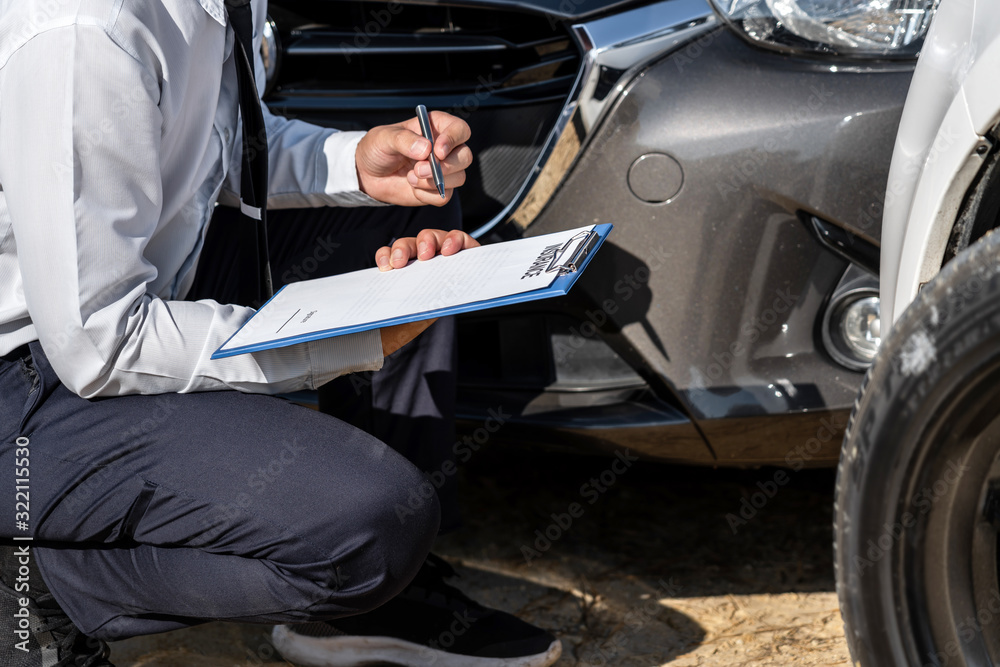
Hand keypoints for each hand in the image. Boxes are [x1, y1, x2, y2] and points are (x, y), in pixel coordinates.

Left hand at [356, 111, 472, 205]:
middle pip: (465, 156)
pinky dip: (428, 195)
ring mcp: (443, 170)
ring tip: (410, 177)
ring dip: (434, 182)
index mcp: (436, 127)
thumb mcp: (384, 138)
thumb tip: (425, 148)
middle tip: (419, 169)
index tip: (437, 151)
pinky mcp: (438, 189)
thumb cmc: (377, 148)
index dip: (453, 140)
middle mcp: (445, 148)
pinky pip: (445, 196)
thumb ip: (404, 140)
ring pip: (459, 178)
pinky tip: (413, 187)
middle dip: (445, 166)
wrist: (367, 174)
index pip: (460, 130)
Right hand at [374, 228, 479, 353]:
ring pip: (410, 243)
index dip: (457, 241)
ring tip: (398, 264)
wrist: (395, 338)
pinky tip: (385, 266)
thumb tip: (448, 297)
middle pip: (434, 238)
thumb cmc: (423, 321)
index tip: (448, 251)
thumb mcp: (438, 311)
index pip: (462, 243)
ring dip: (403, 248)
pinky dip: (385, 255)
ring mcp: (414, 261)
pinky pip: (388, 253)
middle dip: (428, 242)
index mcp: (455, 267)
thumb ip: (443, 300)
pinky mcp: (395, 266)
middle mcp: (435, 260)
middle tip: (423, 255)